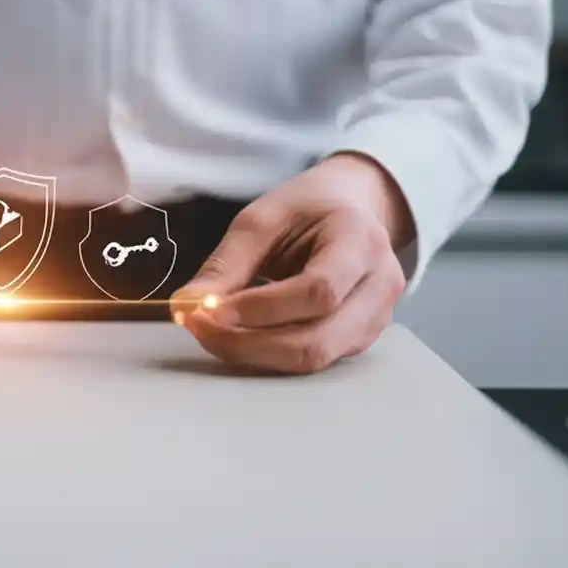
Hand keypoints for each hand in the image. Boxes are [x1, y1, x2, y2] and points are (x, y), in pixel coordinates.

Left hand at [170, 153, 411, 373]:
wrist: (353, 208)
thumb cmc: (308, 209)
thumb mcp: (262, 219)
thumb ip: (227, 264)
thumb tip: (186, 305)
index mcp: (362, 242)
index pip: (318, 291)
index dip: (262, 308)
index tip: (210, 310)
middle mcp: (380, 287)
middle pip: (317, 340)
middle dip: (249, 343)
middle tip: (200, 327)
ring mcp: (377, 319)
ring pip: (315, 359)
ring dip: (255, 354)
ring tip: (214, 332)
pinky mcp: (361, 339)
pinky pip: (315, 360)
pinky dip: (271, 354)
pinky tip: (241, 336)